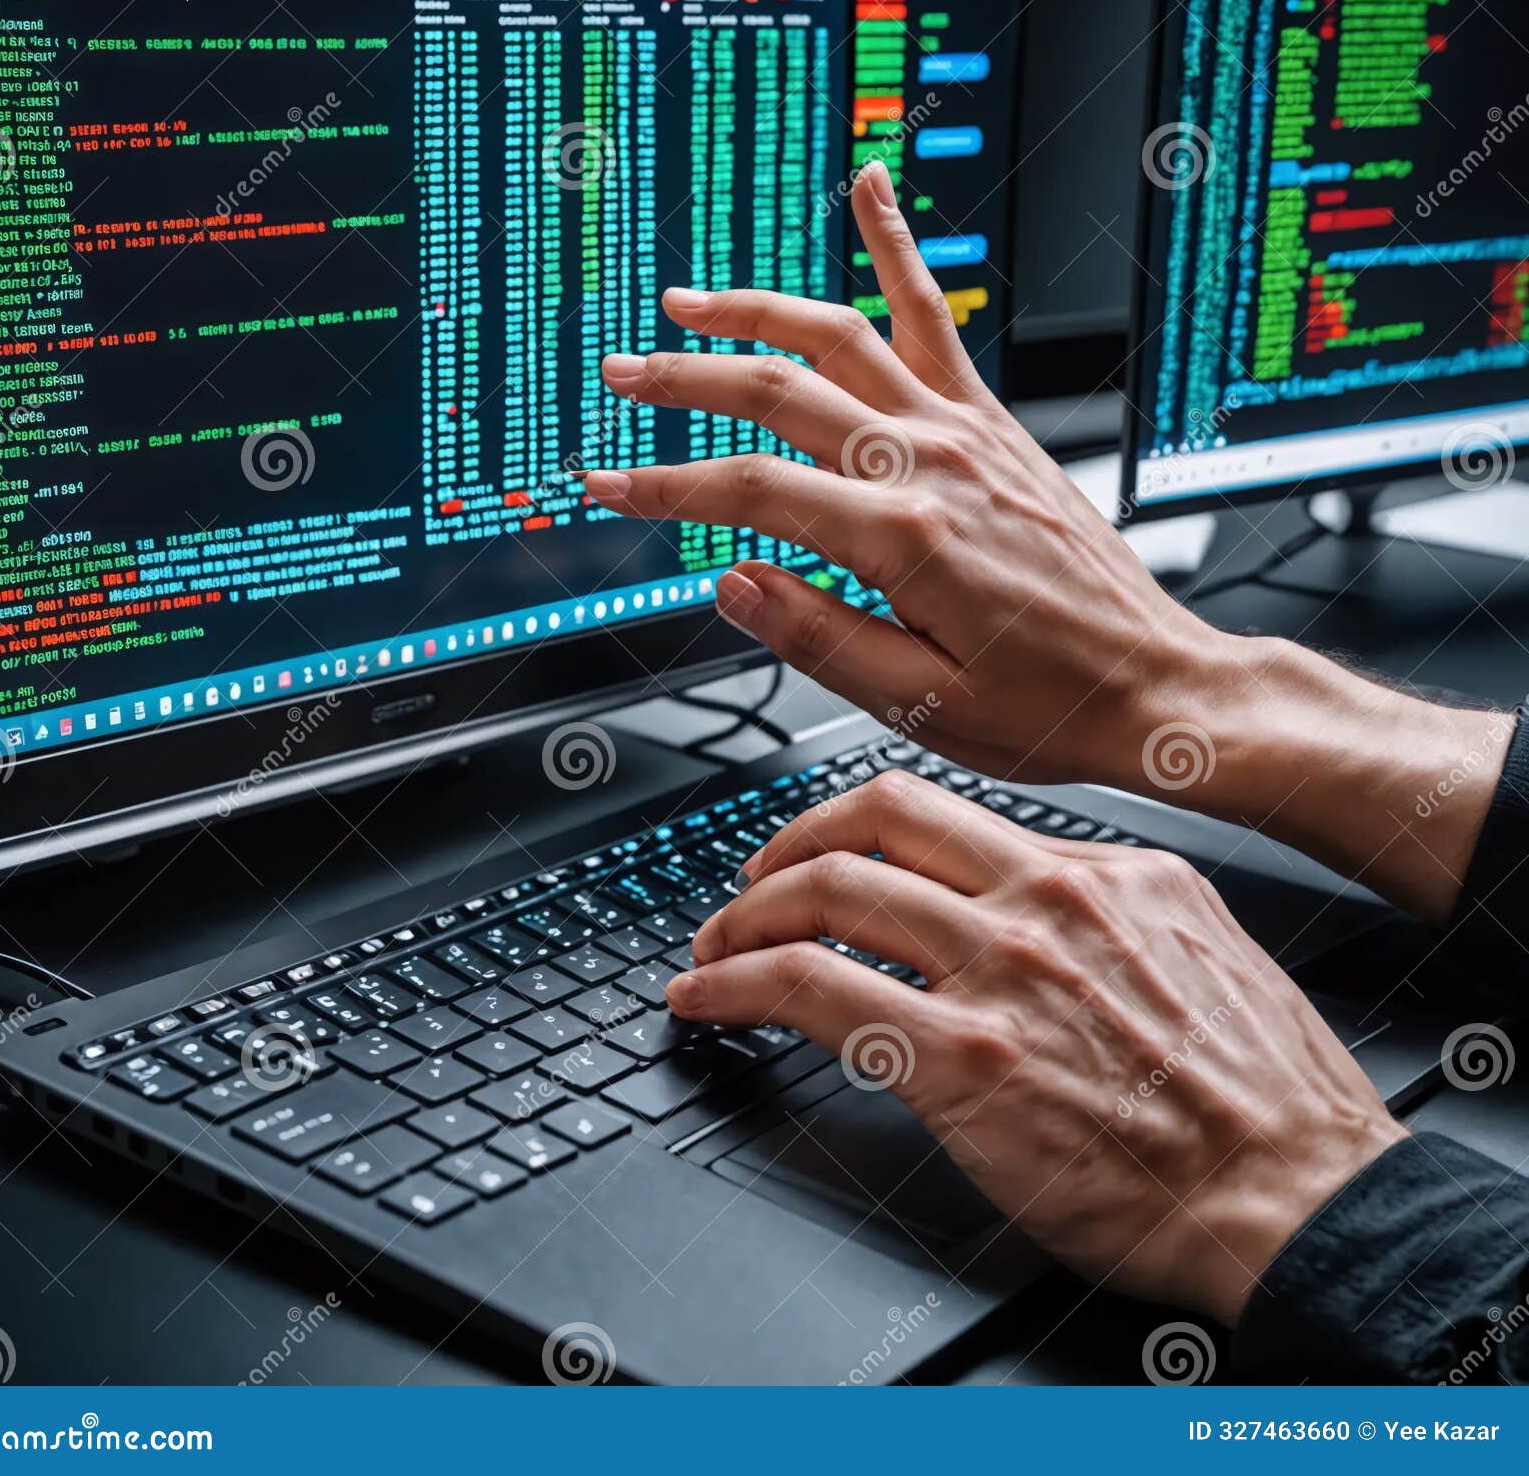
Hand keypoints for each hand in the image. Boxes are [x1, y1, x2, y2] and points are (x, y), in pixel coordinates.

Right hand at [588, 162, 1214, 793]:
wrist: (1153, 683)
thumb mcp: (917, 705)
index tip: (608, 484)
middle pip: (778, 391)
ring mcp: (965, 430)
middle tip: (620, 374)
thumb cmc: (1044, 704)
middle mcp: (931, 463)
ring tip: (689, 300)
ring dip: (755, 309)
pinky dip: (896, 245)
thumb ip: (814, 637)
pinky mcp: (993, 422)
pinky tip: (870, 188)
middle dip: (685, 378)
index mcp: (901, 538)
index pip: (749, 491)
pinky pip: (933, 314)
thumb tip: (730, 579)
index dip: (664, 483)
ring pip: (839, 336)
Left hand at [665, 774, 1408, 1325]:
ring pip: (827, 893)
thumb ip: (1101, 916)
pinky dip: (737, 986)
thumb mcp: (1191, 955)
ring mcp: (1000, 974)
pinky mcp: (963, 1060)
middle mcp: (1043, 901)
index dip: (852, 827)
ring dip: (744, 917)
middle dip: (783, 849)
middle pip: (869, 824)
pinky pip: (812, 991)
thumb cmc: (1261, 1099)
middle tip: (749, 886)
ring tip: (714, 948)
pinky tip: (709, 1002)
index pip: (938, 813)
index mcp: (1101, 873)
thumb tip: (1020, 905)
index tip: (820, 851)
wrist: (1301, 1197)